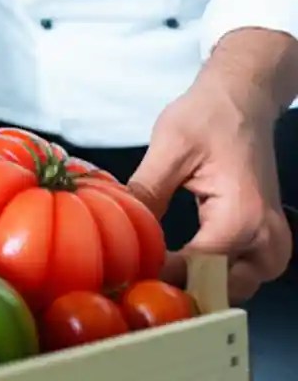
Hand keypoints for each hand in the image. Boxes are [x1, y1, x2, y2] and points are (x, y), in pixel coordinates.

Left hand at [129, 29, 297, 302]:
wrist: (243, 100)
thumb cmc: (211, 117)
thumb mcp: (169, 149)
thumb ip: (146, 192)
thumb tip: (120, 229)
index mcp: (243, 216)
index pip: (198, 268)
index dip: (159, 275)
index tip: (123, 274)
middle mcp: (265, 237)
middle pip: (221, 289)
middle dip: (181, 289)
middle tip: (135, 279)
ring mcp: (270, 242)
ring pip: (232, 287)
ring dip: (196, 284)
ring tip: (152, 269)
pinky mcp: (264, 239)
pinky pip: (238, 272)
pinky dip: (208, 272)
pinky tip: (172, 261)